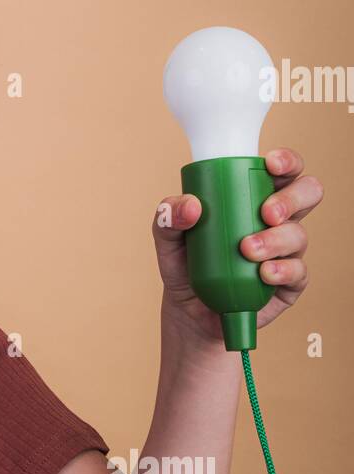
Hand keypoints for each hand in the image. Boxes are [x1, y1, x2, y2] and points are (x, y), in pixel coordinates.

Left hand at [153, 148, 323, 344]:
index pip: (282, 170)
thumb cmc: (185, 265)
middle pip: (307, 194)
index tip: (270, 164)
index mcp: (253, 197)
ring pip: (299, 234)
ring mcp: (287, 251)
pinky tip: (264, 273)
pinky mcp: (290, 282)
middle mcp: (277, 220)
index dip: (286, 161)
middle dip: (291, 198)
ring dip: (276, 239)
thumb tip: (192, 206)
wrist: (189, 312)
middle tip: (265, 213)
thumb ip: (168, 216)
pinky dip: (282, 270)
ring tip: (247, 250)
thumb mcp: (167, 238)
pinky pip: (299, 271)